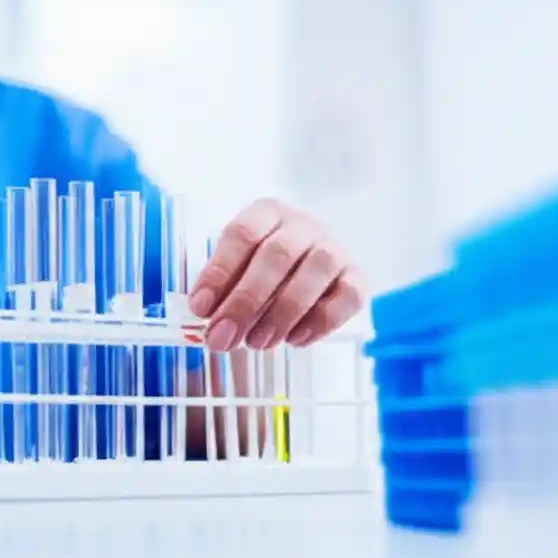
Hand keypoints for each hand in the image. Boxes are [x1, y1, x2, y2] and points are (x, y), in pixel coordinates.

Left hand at [188, 198, 364, 351]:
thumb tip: (207, 316)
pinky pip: (348, 296)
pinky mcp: (356, 276)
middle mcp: (303, 224)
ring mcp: (334, 248)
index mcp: (267, 213)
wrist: (306, 270)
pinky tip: (295, 340)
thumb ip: (221, 289)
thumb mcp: (236, 271)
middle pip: (277, 254)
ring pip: (316, 270)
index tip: (200, 308)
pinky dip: (321, 321)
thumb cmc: (262, 271)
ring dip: (283, 312)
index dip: (219, 271)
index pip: (243, 234)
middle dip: (246, 300)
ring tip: (256, 343)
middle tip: (223, 337)